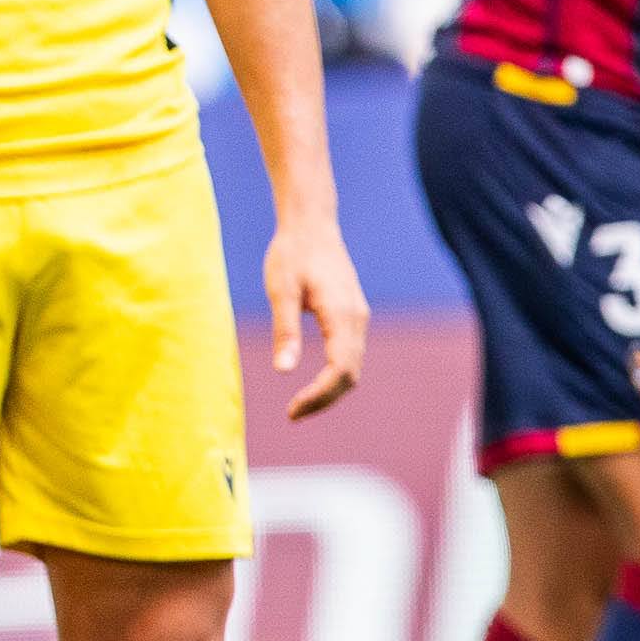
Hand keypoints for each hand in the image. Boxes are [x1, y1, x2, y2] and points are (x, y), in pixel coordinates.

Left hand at [263, 209, 367, 421]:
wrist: (311, 226)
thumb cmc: (292, 254)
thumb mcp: (280, 290)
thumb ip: (284, 330)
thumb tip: (284, 371)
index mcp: (342, 314)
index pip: (340, 369)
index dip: (319, 395)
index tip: (292, 410)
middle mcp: (357, 319)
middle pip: (351, 374)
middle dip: (324, 399)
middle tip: (292, 415)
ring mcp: (358, 318)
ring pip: (353, 367)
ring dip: (331, 391)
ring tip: (300, 406)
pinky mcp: (352, 316)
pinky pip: (350, 355)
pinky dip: (335, 375)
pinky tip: (313, 384)